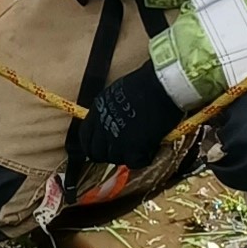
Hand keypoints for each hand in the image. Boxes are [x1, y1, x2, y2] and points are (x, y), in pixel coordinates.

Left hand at [74, 62, 182, 178]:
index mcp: (98, 111)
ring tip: (139, 147)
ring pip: (114, 159)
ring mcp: (117, 139)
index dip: (93, 145)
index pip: (84, 137)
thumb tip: (112, 122)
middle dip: (108, 154)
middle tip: (123, 150)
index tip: (102, 147)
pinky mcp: (134, 148)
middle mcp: (103, 126)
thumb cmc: (145, 84)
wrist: (162, 86)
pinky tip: (149, 150)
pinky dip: (141, 159)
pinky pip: (132, 163)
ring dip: (126, 156)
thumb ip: (110, 111)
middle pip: (97, 153)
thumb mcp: (117, 94)